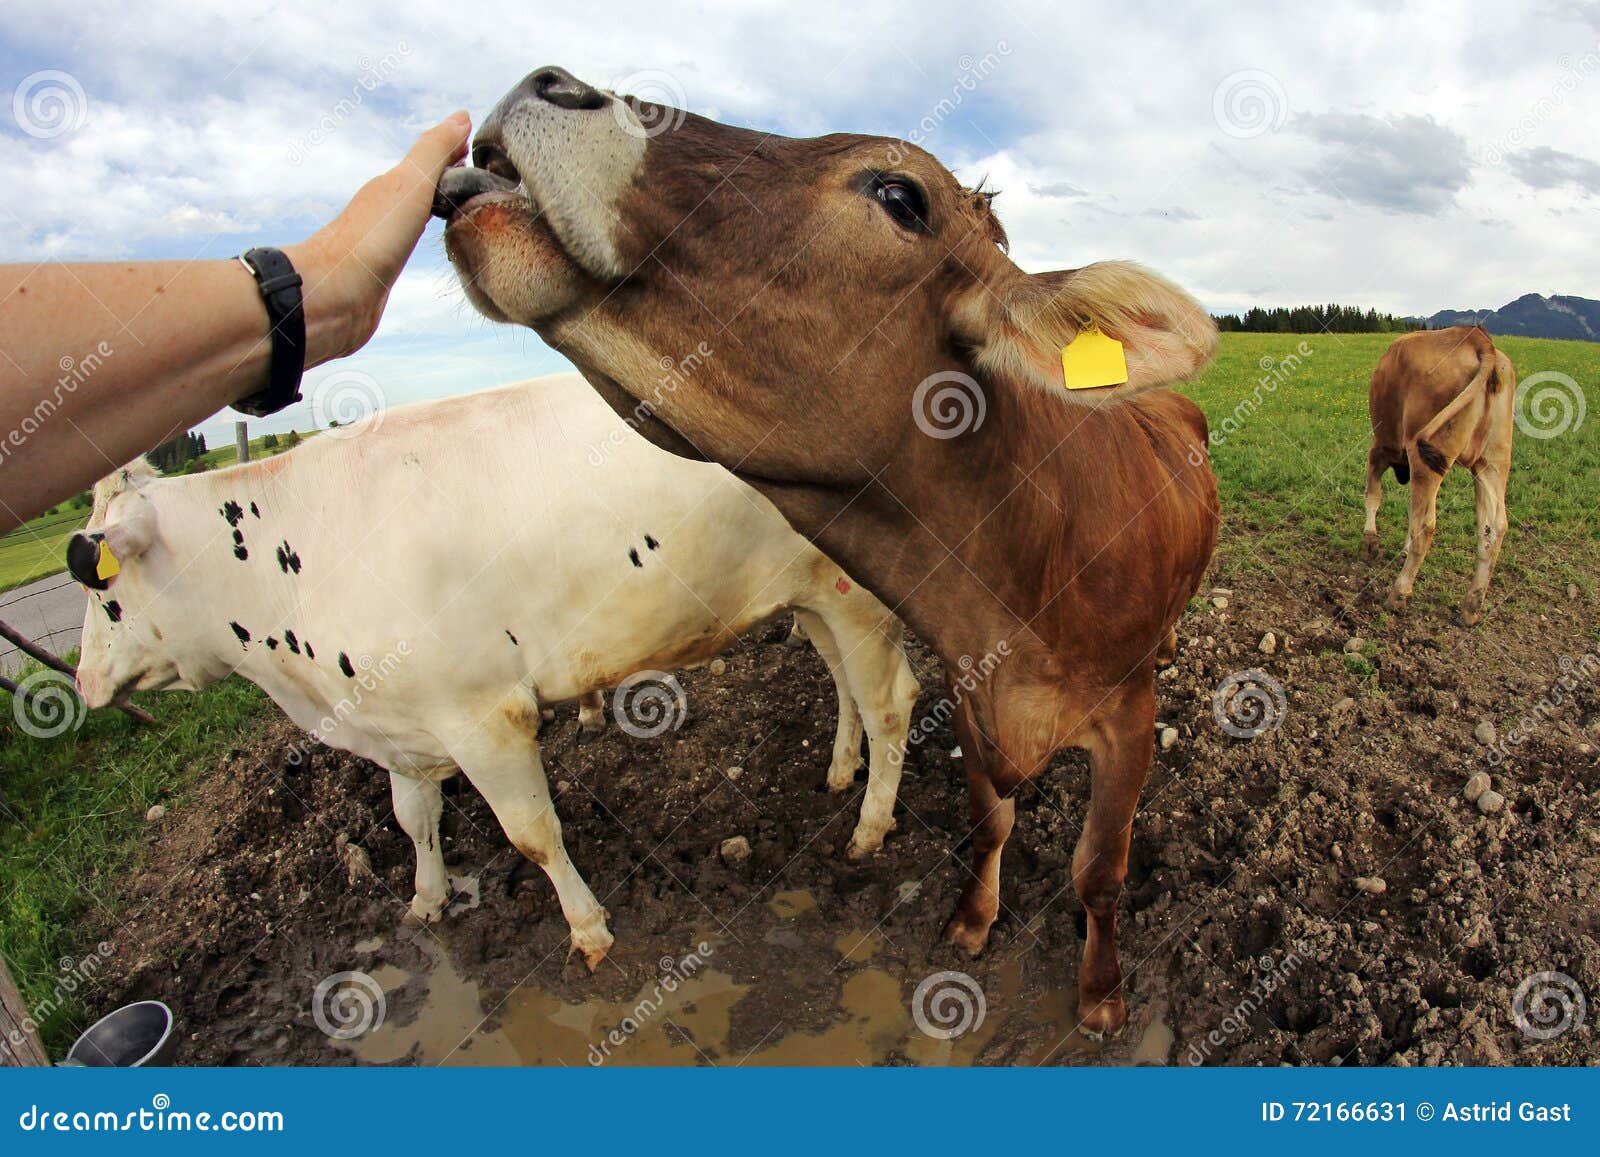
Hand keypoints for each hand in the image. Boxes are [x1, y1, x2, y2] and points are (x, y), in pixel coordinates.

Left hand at [286, 111, 470, 366]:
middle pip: (423, 187)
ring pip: (416, 218)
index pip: (429, 161)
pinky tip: (433, 253)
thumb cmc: (370, 239)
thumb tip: (461, 117)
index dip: (454, 154)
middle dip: (450, 182)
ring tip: (466, 214)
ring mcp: (384, 242)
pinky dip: (426, 240)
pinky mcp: (383, 273)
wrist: (332, 295)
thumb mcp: (410, 185)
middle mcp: (387, 210)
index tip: (479, 152)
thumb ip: (434, 152)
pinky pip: (411, 248)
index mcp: (392, 187)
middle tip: (482, 183)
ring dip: (438, 211)